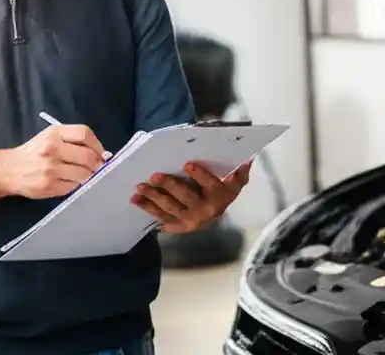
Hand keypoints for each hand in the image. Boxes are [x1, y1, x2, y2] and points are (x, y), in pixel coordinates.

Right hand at [5, 124, 108, 199]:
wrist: (10, 169)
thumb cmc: (34, 152)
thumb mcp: (50, 137)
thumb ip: (72, 140)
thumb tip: (99, 153)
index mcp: (54, 134)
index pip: (85, 134)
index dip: (97, 145)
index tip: (100, 153)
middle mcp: (52, 149)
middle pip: (88, 156)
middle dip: (96, 163)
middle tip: (96, 166)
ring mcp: (51, 169)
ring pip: (84, 174)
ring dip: (87, 175)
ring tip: (80, 174)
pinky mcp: (49, 186)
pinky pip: (73, 186)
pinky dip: (75, 184)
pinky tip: (67, 180)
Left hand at [131, 161, 251, 233]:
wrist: (215, 211)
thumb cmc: (223, 186)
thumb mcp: (236, 179)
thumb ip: (240, 169)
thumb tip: (248, 158)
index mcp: (221, 196)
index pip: (211, 184)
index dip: (200, 175)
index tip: (187, 164)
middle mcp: (206, 211)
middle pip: (186, 197)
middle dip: (169, 186)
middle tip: (154, 175)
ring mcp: (191, 221)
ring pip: (170, 208)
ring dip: (153, 198)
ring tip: (140, 187)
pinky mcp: (178, 226)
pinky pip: (161, 217)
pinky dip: (147, 208)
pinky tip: (135, 200)